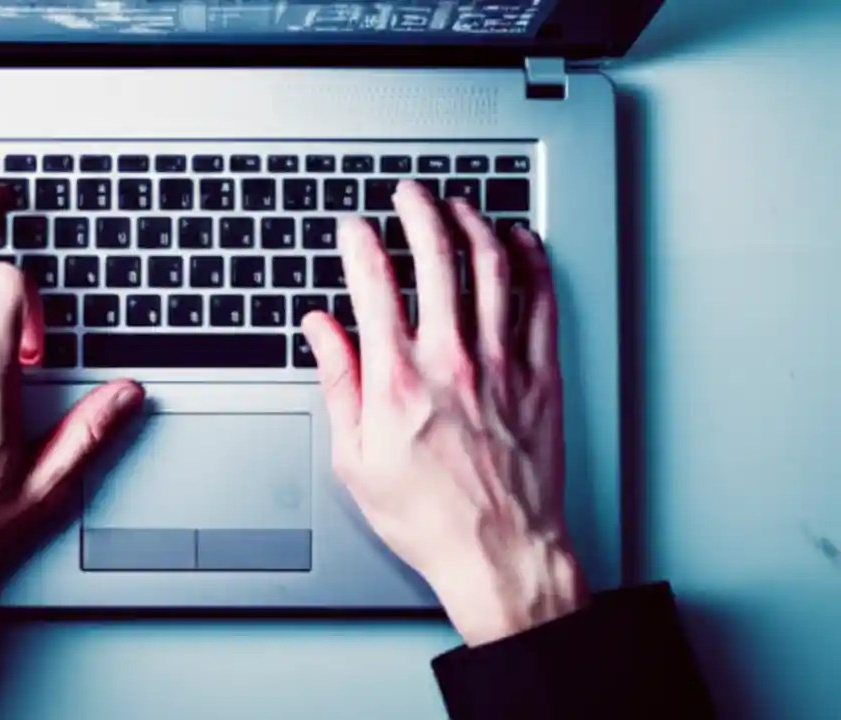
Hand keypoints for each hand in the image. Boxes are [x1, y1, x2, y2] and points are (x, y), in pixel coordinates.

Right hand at [303, 181, 587, 645]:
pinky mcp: (539, 375)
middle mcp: (449, 360)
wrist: (497, 551)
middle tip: (409, 193)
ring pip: (490, 268)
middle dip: (418, 211)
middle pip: (436, 258)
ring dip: (472, 224)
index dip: (360, 242)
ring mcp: (499, 363)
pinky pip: (540, 302)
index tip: (354, 225)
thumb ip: (338, 382)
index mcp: (396, 379)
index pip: (374, 283)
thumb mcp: (353, 458)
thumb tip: (320, 330)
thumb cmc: (426, 514)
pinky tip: (521, 241)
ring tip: (458, 204)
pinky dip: (531, 262)